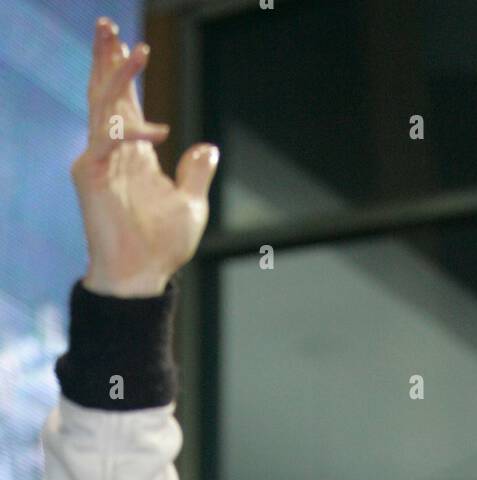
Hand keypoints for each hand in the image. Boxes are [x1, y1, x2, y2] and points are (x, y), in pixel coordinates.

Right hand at [72, 16, 219, 296]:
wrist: (140, 278)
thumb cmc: (162, 247)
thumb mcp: (191, 204)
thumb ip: (196, 172)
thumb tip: (208, 146)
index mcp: (134, 154)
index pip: (125, 102)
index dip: (124, 71)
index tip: (129, 42)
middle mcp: (113, 151)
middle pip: (104, 92)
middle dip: (106, 58)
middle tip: (107, 25)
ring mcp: (97, 161)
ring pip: (101, 105)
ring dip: (115, 74)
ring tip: (130, 47)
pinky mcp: (88, 176)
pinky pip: (107, 142)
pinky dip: (131, 134)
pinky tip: (159, 133)